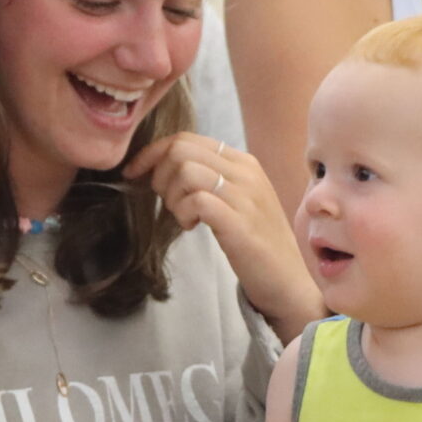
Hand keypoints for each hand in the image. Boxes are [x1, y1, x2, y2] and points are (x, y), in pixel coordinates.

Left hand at [126, 134, 317, 330]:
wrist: (288, 282)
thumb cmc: (257, 243)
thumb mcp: (237, 200)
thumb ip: (211, 179)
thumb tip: (165, 167)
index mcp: (244, 162)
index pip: (187, 139)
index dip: (152, 153)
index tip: (134, 173)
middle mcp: (246, 172)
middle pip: (181, 150)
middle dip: (159, 174)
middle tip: (167, 202)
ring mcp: (245, 196)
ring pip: (186, 171)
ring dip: (171, 196)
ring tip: (183, 217)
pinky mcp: (239, 223)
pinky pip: (196, 200)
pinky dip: (183, 212)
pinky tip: (192, 226)